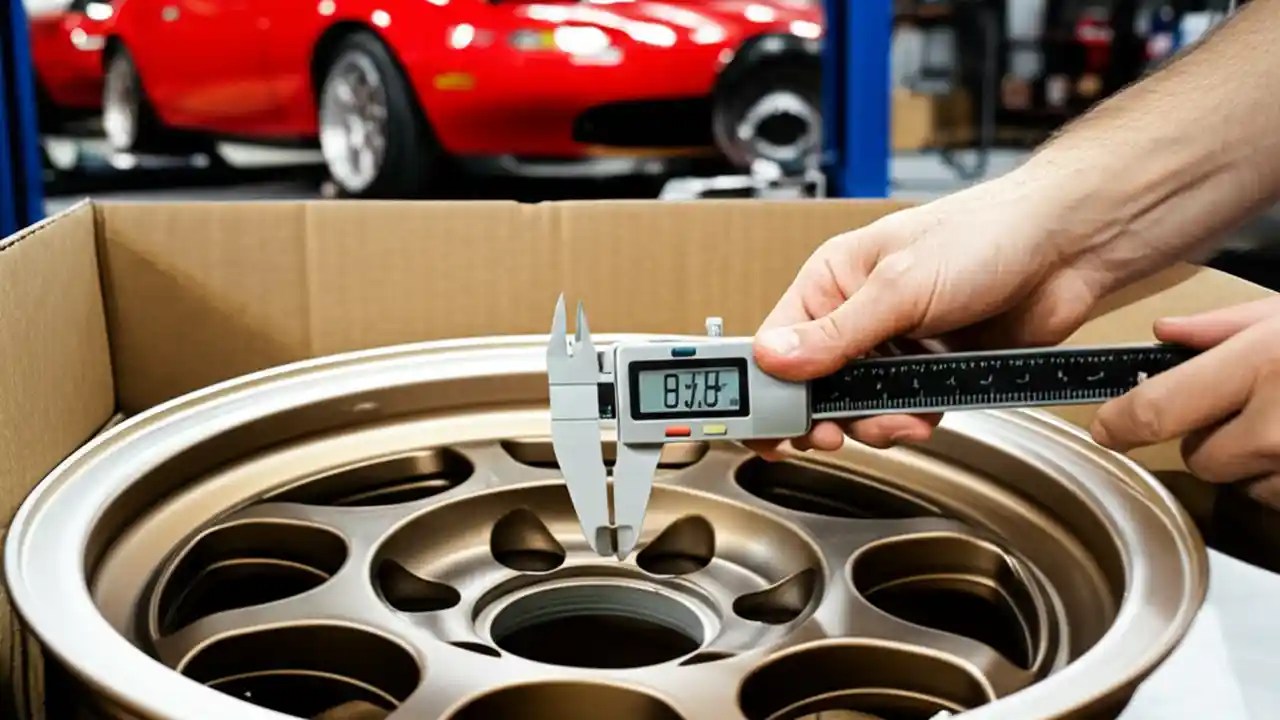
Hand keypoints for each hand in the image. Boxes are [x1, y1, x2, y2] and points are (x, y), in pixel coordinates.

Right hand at [749, 175, 1120, 457]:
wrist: (1065, 249)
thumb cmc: (984, 235)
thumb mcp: (899, 286)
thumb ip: (836, 333)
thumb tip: (772, 359)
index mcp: (833, 281)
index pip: (777, 342)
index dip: (768, 387)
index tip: (771, 424)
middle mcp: (857, 313)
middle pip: (814, 385)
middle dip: (824, 416)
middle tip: (832, 435)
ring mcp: (895, 344)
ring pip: (857, 407)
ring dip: (873, 424)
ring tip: (898, 422)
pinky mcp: (931, 370)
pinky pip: (901, 411)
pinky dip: (908, 423)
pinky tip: (923, 417)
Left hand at [1092, 296, 1279, 508]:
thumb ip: (1227, 325)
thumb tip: (1164, 333)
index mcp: (1264, 366)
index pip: (1157, 410)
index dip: (1121, 422)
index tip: (1106, 428)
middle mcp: (1274, 428)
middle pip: (1199, 458)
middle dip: (1210, 437)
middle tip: (1251, 407)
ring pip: (1240, 483)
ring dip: (1251, 462)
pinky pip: (1274, 498)